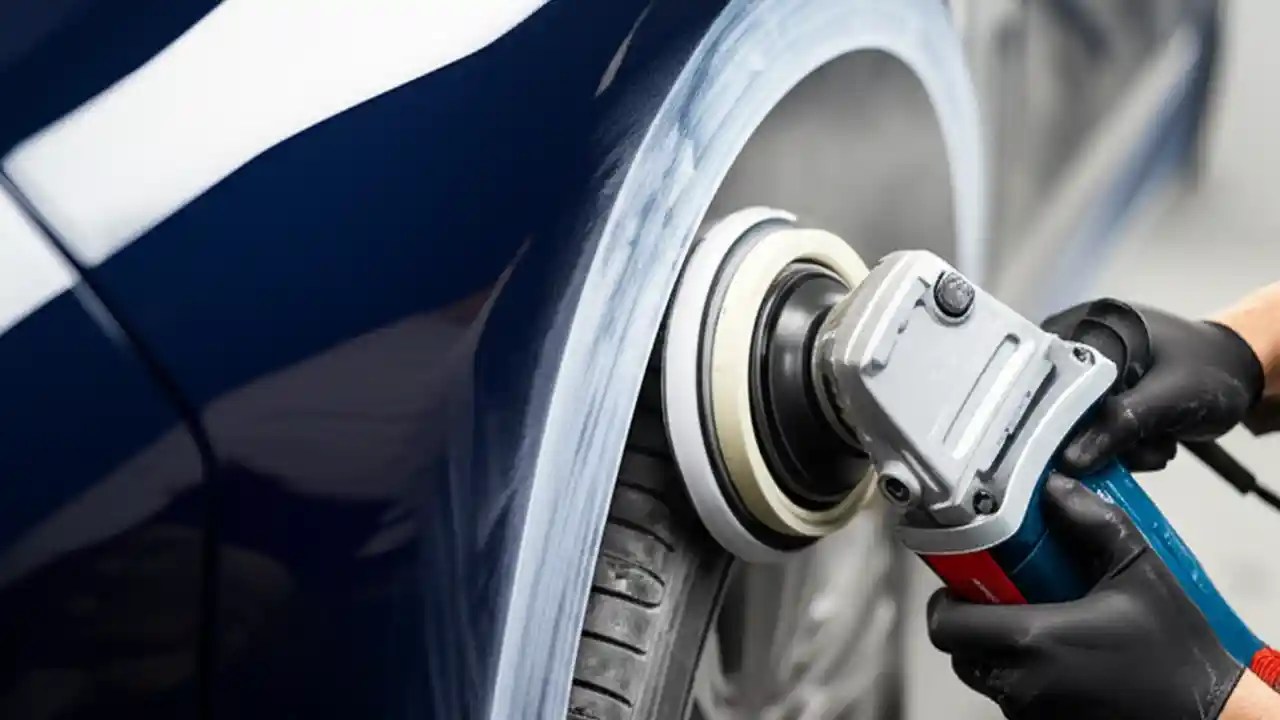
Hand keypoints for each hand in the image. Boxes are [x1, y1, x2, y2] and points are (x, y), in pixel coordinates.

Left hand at [927, 474, 1243, 719]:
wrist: (1207, 714)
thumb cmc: (1174, 649)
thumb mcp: (1138, 570)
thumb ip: (1091, 522)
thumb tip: (1055, 488)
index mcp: (1035, 640)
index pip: (946, 624)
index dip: (948, 602)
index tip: (967, 583)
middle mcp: (1022, 682)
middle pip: (959, 650)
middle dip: (971, 623)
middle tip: (1001, 599)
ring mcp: (1030, 711)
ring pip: (982, 675)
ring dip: (995, 650)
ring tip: (1036, 625)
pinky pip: (1010, 697)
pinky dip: (1020, 676)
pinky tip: (1057, 658)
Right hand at [1043, 299, 1264, 473]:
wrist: (1236, 366)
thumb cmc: (1212, 368)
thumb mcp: (1172, 397)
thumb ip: (1123, 422)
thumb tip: (1071, 459)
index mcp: (1090, 325)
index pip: (1045, 377)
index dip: (1050, 420)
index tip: (1069, 457)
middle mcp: (1075, 341)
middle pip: (1053, 402)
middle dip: (1093, 438)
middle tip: (1140, 451)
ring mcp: (1084, 366)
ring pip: (1071, 419)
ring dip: (1111, 445)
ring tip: (1155, 443)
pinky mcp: (1094, 388)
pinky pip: (1086, 422)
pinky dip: (1114, 441)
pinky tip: (1147, 440)